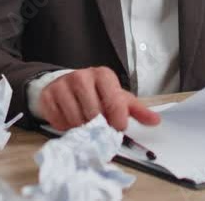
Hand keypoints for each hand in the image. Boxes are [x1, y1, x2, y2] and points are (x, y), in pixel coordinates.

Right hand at [38, 66, 161, 131]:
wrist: (67, 85)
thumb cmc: (97, 93)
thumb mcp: (118, 98)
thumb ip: (137, 110)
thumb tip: (156, 120)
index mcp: (103, 75)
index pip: (114, 102)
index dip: (117, 121)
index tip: (117, 128)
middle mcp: (82, 76)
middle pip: (93, 113)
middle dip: (99, 127)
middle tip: (100, 130)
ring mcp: (63, 85)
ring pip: (75, 119)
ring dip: (82, 129)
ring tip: (85, 125)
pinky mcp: (48, 96)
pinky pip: (59, 121)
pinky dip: (66, 128)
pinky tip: (70, 122)